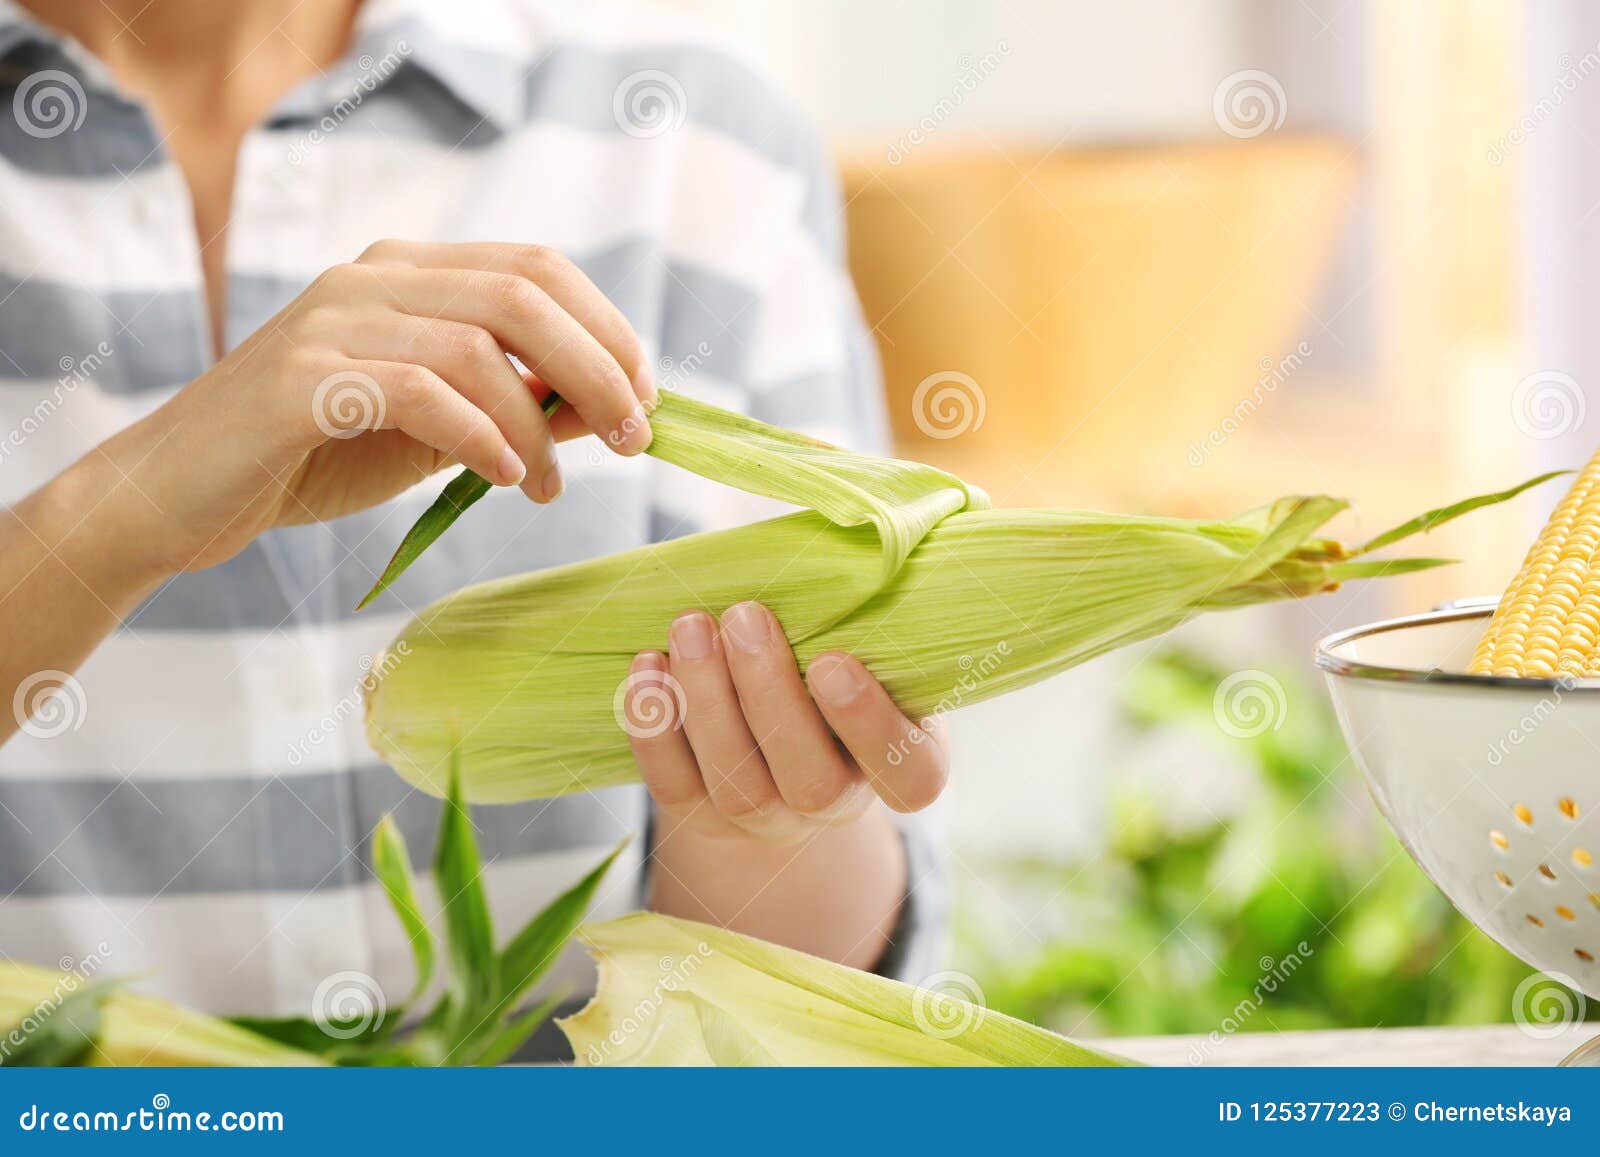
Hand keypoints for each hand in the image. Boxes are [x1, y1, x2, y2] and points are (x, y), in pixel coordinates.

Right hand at [95, 240, 653, 575]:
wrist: (180, 490)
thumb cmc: (313, 455)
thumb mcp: (434, 427)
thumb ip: (513, 405)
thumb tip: (611, 408)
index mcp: (409, 272)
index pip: (537, 269)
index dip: (607, 328)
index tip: (645, 397)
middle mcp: (374, 278)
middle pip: (524, 296)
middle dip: (598, 368)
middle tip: (633, 438)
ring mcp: (333, 320)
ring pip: (479, 349)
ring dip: (539, 426)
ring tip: (551, 488)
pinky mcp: (301, 378)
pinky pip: (421, 393)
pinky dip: (481, 438)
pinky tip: (507, 479)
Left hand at [626, 601, 949, 842]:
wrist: (778, 730)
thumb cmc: (844, 663)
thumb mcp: (882, 648)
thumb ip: (876, 619)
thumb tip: (852, 545)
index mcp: (906, 766)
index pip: (910, 776)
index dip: (870, 725)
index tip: (834, 661)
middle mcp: (838, 802)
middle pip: (810, 782)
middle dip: (770, 695)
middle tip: (745, 616)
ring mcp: (770, 818)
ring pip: (738, 786)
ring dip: (708, 702)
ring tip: (691, 626)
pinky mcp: (704, 814)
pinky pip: (675, 786)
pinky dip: (656, 729)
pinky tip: (648, 665)